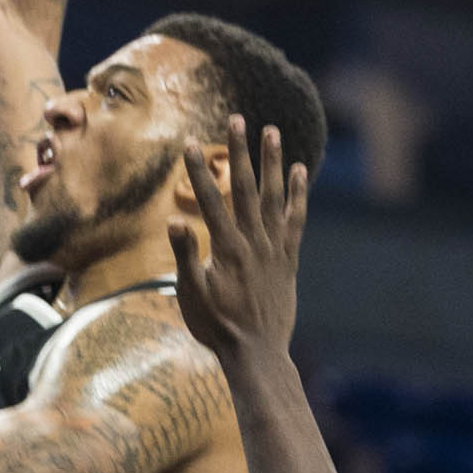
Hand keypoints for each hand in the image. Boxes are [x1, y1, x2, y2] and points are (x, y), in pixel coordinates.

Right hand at [169, 116, 307, 366]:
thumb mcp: (191, 296)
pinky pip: (295, 220)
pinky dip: (297, 195)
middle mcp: (254, 243)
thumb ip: (184, 257)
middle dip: (240, 152)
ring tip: (272, 132)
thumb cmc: (217, 328)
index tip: (190, 144)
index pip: (210, 202)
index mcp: (227, 249)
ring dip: (272, 163)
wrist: (257, 354)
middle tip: (237, 118)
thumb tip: (173, 220)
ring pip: (274, 197)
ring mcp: (274, 249)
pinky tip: (299, 172)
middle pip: (246, 188)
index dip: (199, 172)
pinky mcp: (288, 260)